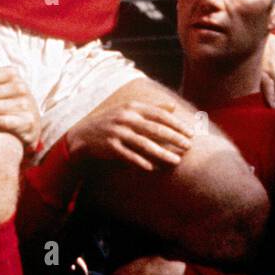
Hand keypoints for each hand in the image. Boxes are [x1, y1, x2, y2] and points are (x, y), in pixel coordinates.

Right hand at [66, 99, 194, 172]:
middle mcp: (126, 118)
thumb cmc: (113, 121)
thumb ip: (152, 109)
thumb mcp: (130, 110)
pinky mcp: (110, 146)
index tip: (190, 132)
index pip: (159, 115)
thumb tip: (173, 106)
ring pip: (144, 144)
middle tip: (189, 146)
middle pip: (155, 129)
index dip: (176, 124)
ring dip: (162, 153)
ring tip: (176, 160)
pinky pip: (128, 156)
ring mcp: (117, 132)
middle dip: (174, 138)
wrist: (84, 133)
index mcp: (133, 107)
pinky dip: (141, 162)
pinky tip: (153, 168)